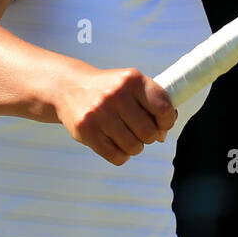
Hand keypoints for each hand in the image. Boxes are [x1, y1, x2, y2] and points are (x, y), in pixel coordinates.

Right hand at [53, 65, 177, 165]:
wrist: (70, 88)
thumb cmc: (110, 89)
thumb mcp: (132, 84)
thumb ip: (153, 103)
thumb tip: (163, 133)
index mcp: (132, 80)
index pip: (163, 109)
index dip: (167, 122)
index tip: (162, 124)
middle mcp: (116, 94)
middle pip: (149, 133)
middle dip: (149, 137)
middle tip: (141, 131)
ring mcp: (99, 113)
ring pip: (134, 147)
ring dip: (135, 147)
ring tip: (128, 137)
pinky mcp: (86, 131)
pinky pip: (116, 157)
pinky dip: (121, 156)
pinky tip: (116, 145)